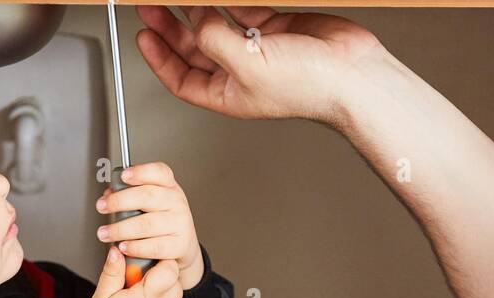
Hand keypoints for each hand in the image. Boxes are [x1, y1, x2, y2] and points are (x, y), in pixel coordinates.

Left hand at [95, 161, 202, 289]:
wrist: (183, 245)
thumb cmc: (161, 220)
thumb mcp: (150, 202)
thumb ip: (129, 195)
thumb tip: (108, 194)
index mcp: (168, 186)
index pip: (159, 172)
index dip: (141, 172)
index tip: (123, 176)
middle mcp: (176, 201)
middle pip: (147, 196)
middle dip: (119, 201)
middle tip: (102, 207)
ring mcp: (180, 223)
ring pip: (147, 224)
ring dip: (121, 229)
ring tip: (105, 233)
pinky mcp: (180, 244)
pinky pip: (154, 246)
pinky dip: (136, 247)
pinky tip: (124, 246)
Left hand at [134, 6, 383, 125]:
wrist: (351, 73)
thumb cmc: (308, 87)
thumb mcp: (246, 65)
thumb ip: (214, 41)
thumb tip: (195, 21)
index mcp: (226, 93)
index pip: (180, 77)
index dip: (158, 58)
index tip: (143, 35)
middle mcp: (238, 72)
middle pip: (192, 48)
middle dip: (169, 27)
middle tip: (151, 6)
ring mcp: (256, 48)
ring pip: (215, 24)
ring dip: (194, 8)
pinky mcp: (274, 27)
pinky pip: (241, 8)